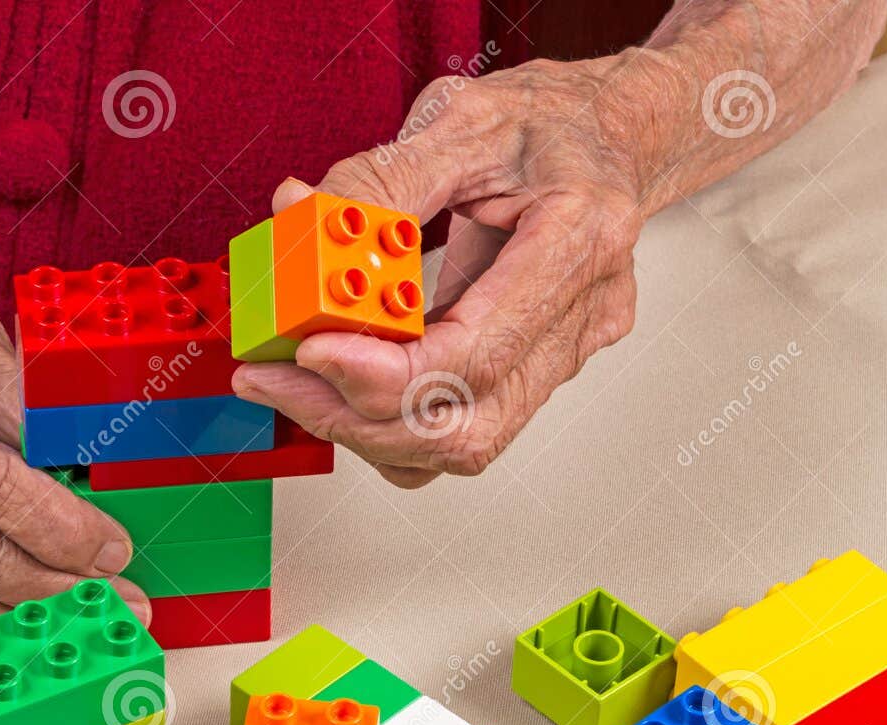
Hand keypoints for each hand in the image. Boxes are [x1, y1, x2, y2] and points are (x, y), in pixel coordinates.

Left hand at [232, 57, 650, 486]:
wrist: (612, 135)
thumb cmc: (552, 123)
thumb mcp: (463, 118)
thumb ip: (382, 175)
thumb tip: (300, 215)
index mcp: (580, 240)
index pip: (477, 353)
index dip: (383, 373)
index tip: (307, 352)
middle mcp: (582, 317)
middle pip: (466, 426)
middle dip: (355, 416)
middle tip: (274, 379)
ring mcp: (565, 356)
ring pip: (461, 445)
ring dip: (365, 427)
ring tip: (293, 382)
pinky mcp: (539, 373)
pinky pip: (460, 428)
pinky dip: (394, 422)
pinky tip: (345, 383)